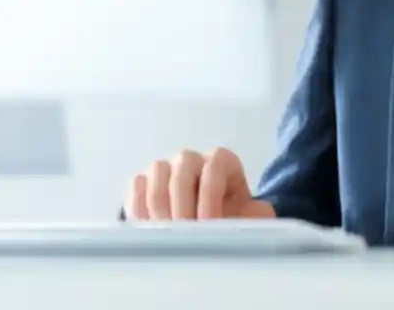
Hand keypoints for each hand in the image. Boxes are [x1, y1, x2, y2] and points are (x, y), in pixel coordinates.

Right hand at [124, 147, 275, 220]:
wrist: (209, 228)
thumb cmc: (232, 219)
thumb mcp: (251, 218)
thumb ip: (258, 216)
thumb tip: (257, 214)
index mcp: (222, 160)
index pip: (213, 167)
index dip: (210, 197)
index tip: (210, 226)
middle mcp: (192, 159)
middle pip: (182, 169)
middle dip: (182, 206)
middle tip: (184, 234)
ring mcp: (166, 168)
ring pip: (156, 173)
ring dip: (160, 208)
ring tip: (167, 236)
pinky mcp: (144, 182)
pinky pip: (135, 186)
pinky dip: (140, 206)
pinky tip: (149, 229)